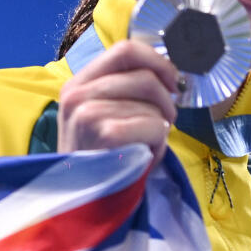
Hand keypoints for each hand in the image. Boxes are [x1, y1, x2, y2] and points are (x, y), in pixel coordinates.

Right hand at [57, 34, 180, 158]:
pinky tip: (143, 154)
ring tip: (143, 145)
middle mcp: (78, 94)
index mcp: (78, 83)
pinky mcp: (105, 134)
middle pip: (145, 77)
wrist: (85, 201)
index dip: (158, 62)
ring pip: (152, 104)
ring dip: (159, 127)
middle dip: (166, 101)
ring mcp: (88, 113)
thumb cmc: (104, 157)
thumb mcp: (105, 114)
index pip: (126, 49)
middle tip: (164, 122)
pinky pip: (154, 125)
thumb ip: (127, 89)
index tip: (173, 82)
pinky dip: (158, 143)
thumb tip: (172, 72)